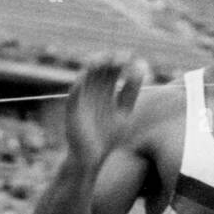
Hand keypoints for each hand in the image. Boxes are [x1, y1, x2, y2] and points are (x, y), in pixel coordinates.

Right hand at [65, 53, 148, 169]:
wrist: (92, 157)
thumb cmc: (108, 137)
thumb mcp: (123, 113)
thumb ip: (130, 93)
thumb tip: (140, 70)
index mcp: (105, 90)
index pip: (112, 70)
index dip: (120, 61)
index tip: (131, 55)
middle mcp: (93, 91)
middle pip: (100, 69)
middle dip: (109, 61)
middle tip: (121, 56)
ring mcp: (82, 98)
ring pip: (86, 76)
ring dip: (93, 66)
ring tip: (104, 59)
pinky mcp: (72, 109)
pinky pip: (74, 93)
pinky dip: (79, 83)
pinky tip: (85, 74)